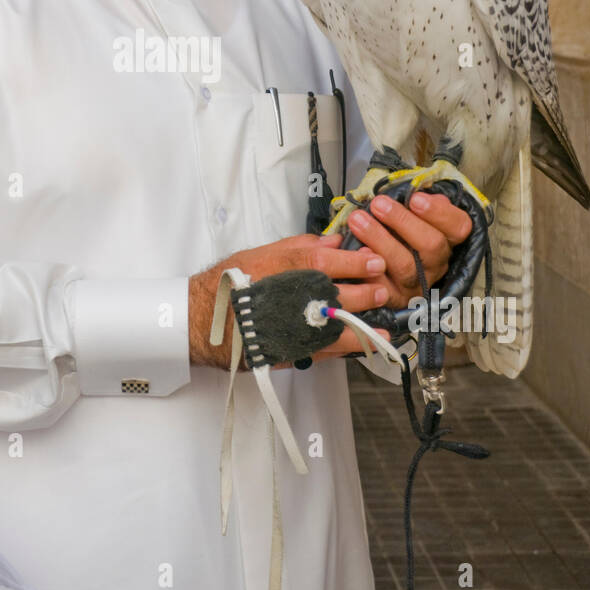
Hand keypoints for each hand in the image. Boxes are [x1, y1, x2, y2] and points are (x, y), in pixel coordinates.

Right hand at [189, 232, 391, 370]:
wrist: (206, 321)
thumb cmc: (231, 284)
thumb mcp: (262, 253)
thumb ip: (300, 245)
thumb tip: (332, 240)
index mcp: (287, 269)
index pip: (329, 261)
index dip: (356, 261)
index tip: (375, 260)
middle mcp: (296, 297)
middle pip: (342, 293)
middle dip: (367, 290)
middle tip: (382, 286)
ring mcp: (297, 325)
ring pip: (341, 324)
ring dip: (367, 320)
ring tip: (383, 316)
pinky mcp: (295, 348)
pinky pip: (331, 349)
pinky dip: (354, 346)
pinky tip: (372, 342)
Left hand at [346, 191, 472, 308]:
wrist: (384, 272)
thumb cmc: (398, 233)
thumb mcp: (413, 215)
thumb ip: (419, 204)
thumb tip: (419, 193)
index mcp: (447, 240)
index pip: (459, 227)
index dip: (439, 213)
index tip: (415, 198)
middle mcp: (437, 264)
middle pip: (432, 245)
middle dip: (402, 221)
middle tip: (378, 204)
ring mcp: (419, 284)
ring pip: (406, 266)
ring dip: (380, 240)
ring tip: (357, 221)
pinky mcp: (398, 300)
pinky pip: (386, 290)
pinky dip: (372, 272)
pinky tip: (359, 252)